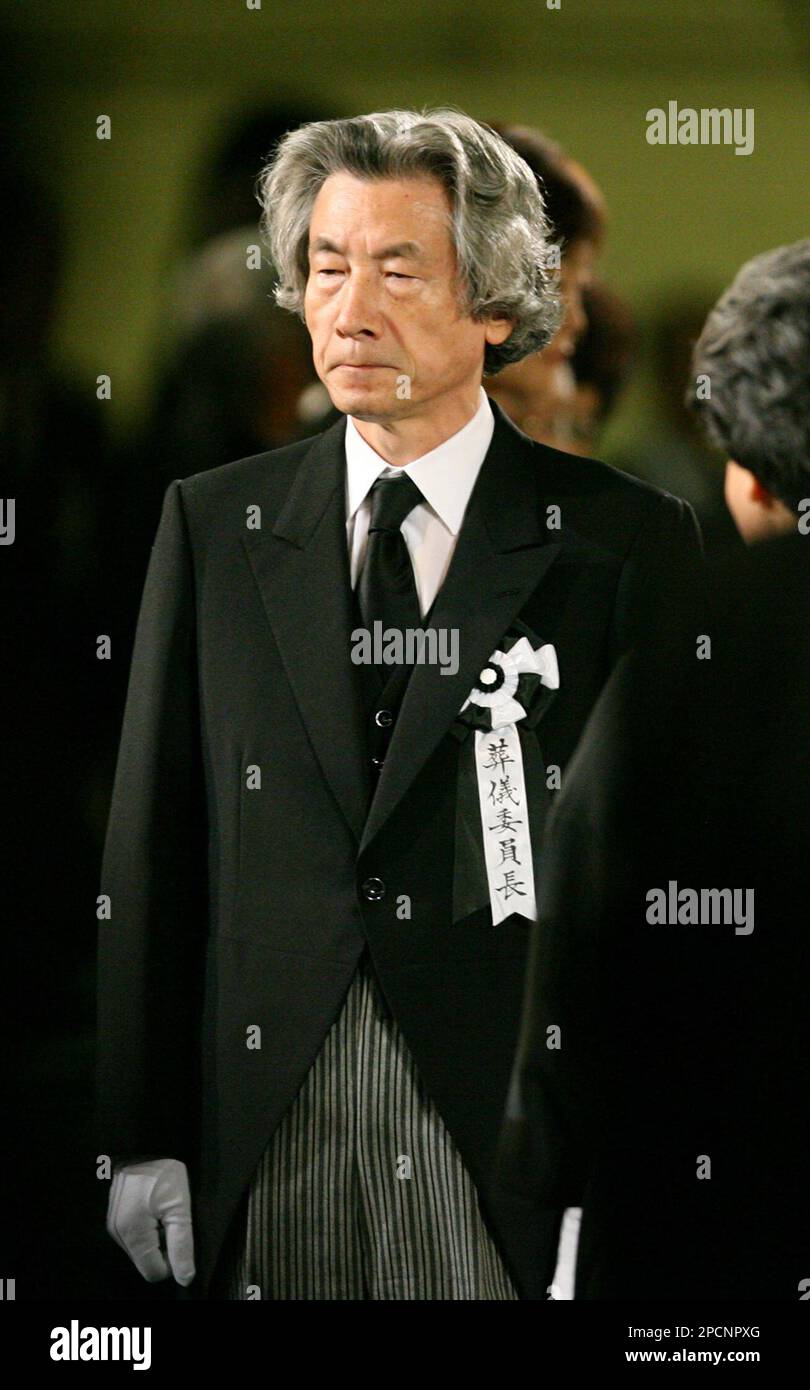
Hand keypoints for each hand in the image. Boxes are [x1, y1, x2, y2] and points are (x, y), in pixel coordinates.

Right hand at [106, 1157, 194, 1284]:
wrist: (141, 1139)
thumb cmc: (162, 1170)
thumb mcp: (180, 1206)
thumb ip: (182, 1245)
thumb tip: (186, 1279)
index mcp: (132, 1234)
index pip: (154, 1273)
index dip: (173, 1261)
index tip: (179, 1235)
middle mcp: (117, 1234)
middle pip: (146, 1261)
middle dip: (163, 1246)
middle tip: (172, 1217)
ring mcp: (112, 1224)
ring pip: (140, 1249)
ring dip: (155, 1236)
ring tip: (162, 1208)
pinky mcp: (113, 1215)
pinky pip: (133, 1235)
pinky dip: (146, 1227)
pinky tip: (153, 1205)